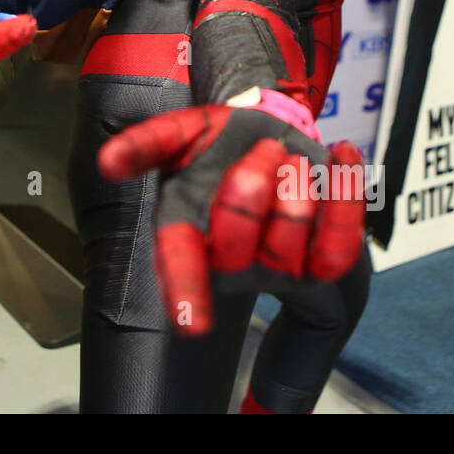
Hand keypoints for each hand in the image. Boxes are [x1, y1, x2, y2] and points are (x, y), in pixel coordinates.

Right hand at [98, 94, 365, 335]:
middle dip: (252, 190)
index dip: (186, 291)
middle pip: (237, 246)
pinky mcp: (320, 256)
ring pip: (288, 243)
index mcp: (186, 229)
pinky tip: (342, 156)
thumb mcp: (179, 132)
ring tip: (291, 154)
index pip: (180, 265)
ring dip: (297, 185)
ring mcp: (276, 260)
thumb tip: (107, 162)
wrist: (266, 129)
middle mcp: (228, 254)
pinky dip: (346, 197)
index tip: (192, 324)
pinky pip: (339, 247)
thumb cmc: (217, 142)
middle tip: (265, 150)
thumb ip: (145, 144)